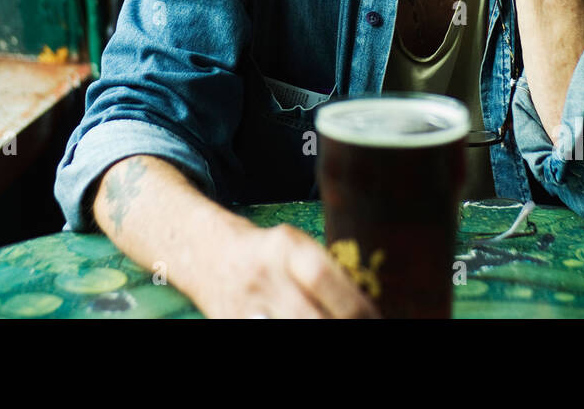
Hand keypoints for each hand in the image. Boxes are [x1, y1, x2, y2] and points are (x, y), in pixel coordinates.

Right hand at [191, 223, 381, 318]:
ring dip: (322, 337)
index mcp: (284, 246)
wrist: (205, 251)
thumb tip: (369, 301)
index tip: (377, 317)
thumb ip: (325, 270)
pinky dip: (294, 339)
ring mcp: (246, 306)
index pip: (322, 277)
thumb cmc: (264, 249)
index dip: (355, 304)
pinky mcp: (234, 324)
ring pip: (291, 331)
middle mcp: (263, 275)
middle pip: (311, 318)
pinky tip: (312, 329)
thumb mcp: (294, 245)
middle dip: (344, 327)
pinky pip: (270, 336)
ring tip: (342, 331)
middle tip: (368, 328)